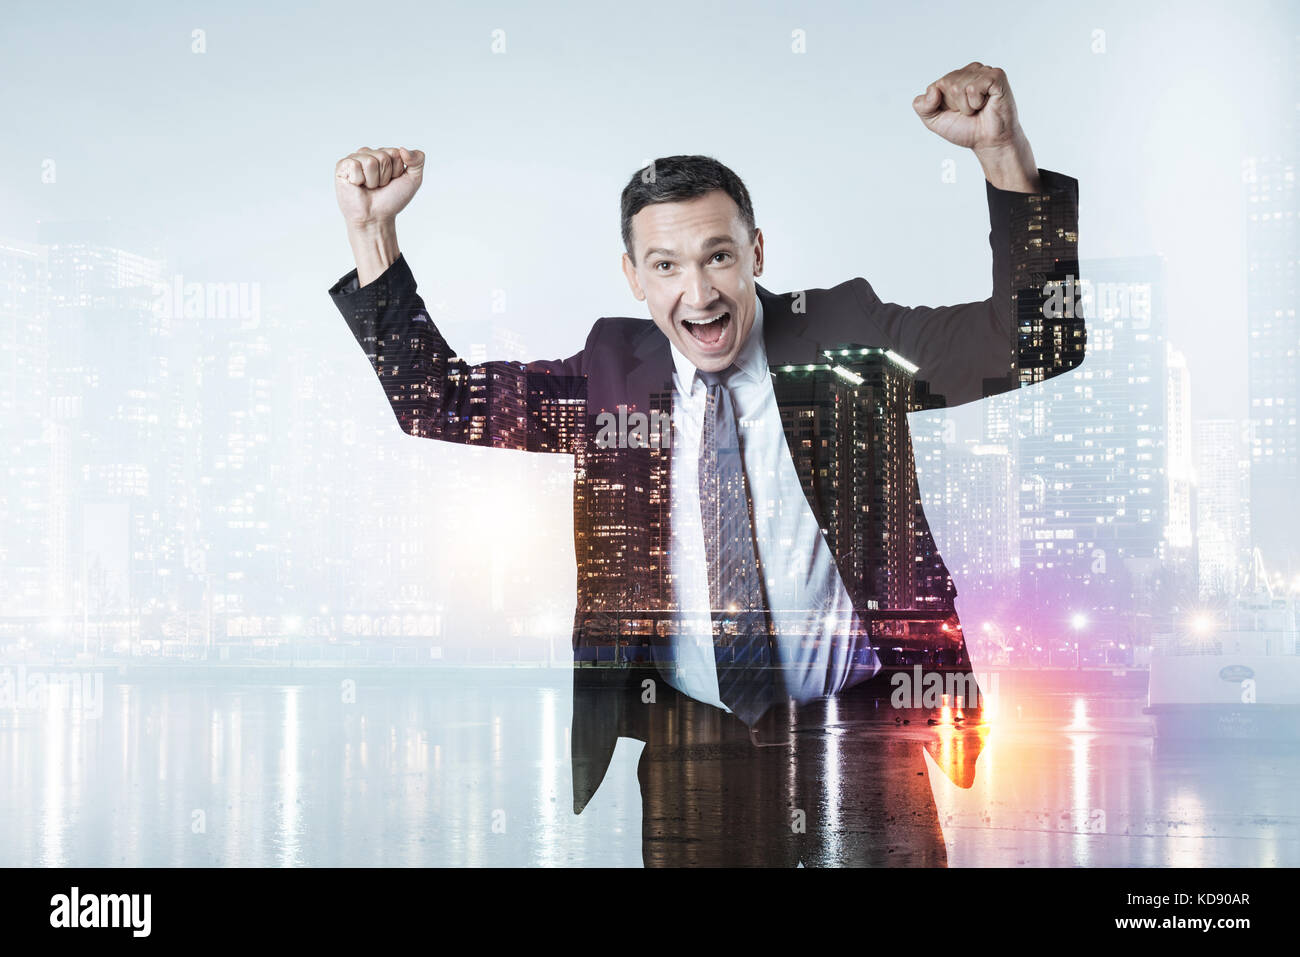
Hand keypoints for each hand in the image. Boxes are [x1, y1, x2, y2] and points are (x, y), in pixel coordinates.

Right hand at [334, 146, 424, 229]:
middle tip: (379, 187)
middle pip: (383, 157)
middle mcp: (369, 153)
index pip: (396, 153)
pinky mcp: (342, 166)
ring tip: (369, 187)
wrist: (377, 217)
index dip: (397, 171)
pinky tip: (357, 185)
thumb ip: (418, 159)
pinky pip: (355, 165)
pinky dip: (360, 180)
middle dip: (385, 177)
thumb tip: (403, 149)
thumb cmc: (392, 199)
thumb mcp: (414, 179)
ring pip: (370, 162)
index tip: (392, 182)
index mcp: (384, 153)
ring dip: (373, 181)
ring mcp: (355, 159)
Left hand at [912, 63, 1039, 192]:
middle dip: (955, 105)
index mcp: (954, 78)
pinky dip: (976, 103)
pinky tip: (986, 104)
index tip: (956, 112)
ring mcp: (983, 71)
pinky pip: (973, 88)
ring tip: (977, 108)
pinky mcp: (996, 76)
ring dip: (966, 106)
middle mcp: (969, 71)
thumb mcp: (934, 121)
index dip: (942, 105)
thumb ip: (922, 106)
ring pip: (958, 87)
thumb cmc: (966, 129)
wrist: (988, 142)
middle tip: (969, 111)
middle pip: (946, 84)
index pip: (935, 86)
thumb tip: (932, 90)